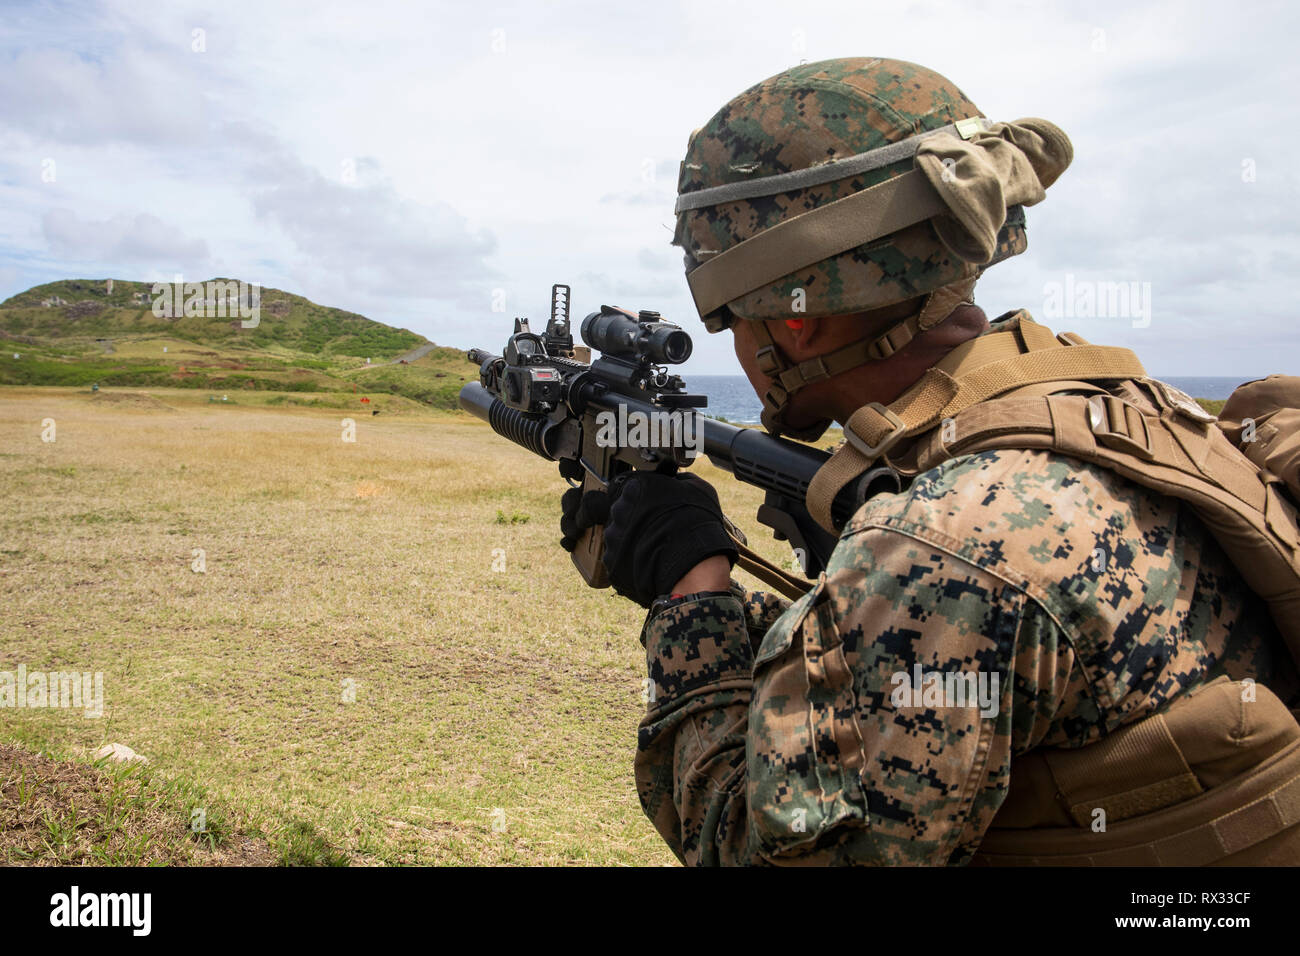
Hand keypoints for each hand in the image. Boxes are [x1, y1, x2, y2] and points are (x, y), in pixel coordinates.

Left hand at [558, 462, 736, 607]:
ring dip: (631, 541)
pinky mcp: (612, 562)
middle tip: (654, 528)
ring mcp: (613, 537)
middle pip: (621, 512)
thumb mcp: (697, 488)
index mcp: (635, 487)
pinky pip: (619, 559)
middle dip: (634, 519)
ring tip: (655, 549)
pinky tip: (649, 563)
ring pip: (618, 536)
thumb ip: (679, 481)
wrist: (692, 563)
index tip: (648, 505)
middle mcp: (618, 509)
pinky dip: (631, 562)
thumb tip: (677, 480)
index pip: (627, 487)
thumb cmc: (697, 524)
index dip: (640, 498)